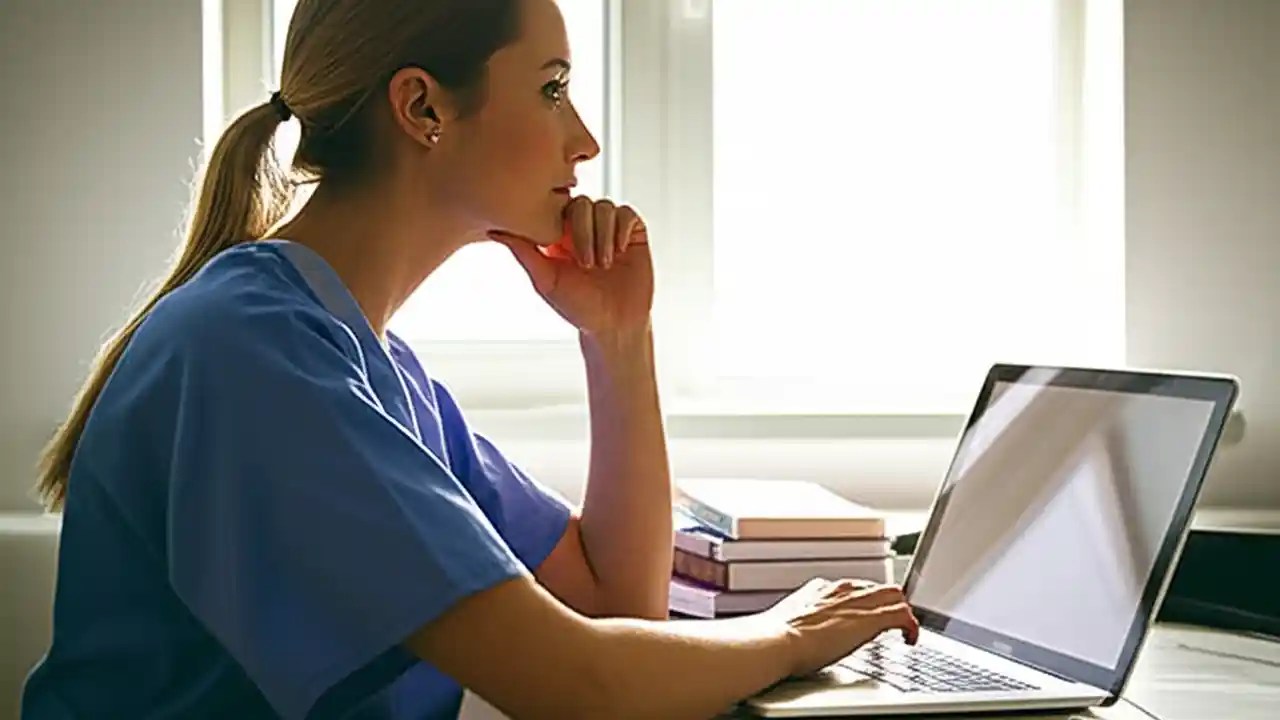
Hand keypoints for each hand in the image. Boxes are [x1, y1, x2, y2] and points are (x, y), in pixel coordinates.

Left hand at [490, 197, 652, 336]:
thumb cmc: (579, 307)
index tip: (560, 248)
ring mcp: (609, 228)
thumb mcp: (545, 280)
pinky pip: (626, 213)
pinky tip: (619, 253)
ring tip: (603, 265)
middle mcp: (585, 227)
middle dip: (583, 233)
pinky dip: (621, 231)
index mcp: (561, 234)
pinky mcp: (632, 232)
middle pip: (581, 203)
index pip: (556, 208)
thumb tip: (493, 229)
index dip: (558, 221)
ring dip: (603, 236)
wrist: (614, 325)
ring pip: (604, 207)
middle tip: (586, 265)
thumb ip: (523, 252)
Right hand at [762, 578, 919, 678]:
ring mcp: (858, 601)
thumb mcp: (788, 625)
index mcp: (821, 590)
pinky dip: (911, 627)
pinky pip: (904, 615)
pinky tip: (910, 640)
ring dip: (901, 612)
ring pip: (895, 595)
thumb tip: (792, 639)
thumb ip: (798, 626)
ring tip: (903, 631)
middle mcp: (842, 590)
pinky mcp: (871, 618)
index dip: (864, 602)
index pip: (853, 588)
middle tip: (892, 624)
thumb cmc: (775, 639)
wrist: (776, 641)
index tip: (864, 614)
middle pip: (878, 587)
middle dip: (888, 604)